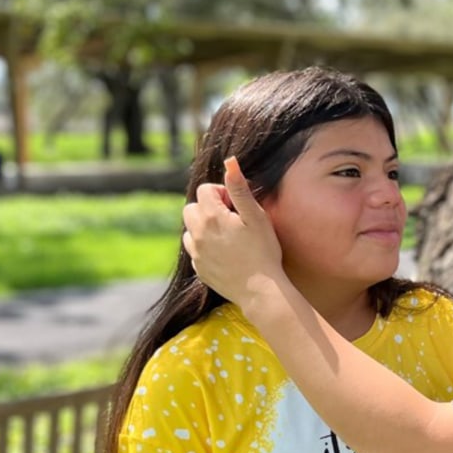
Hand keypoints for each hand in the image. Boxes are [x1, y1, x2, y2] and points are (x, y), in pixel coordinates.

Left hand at [182, 157, 284, 304]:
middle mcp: (196, 234)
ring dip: (204, 228)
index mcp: (210, 217)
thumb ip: (239, 188)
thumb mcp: (256, 217)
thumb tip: (229, 161)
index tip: (238, 207)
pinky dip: (205, 246)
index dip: (222, 194)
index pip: (205, 190)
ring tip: (228, 237)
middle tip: (232, 220)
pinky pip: (194, 250)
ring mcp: (196, 253)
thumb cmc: (263, 251)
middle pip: (191, 208)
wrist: (260, 290)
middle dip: (209, 208)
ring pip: (189, 229)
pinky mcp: (198, 269)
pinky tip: (226, 254)